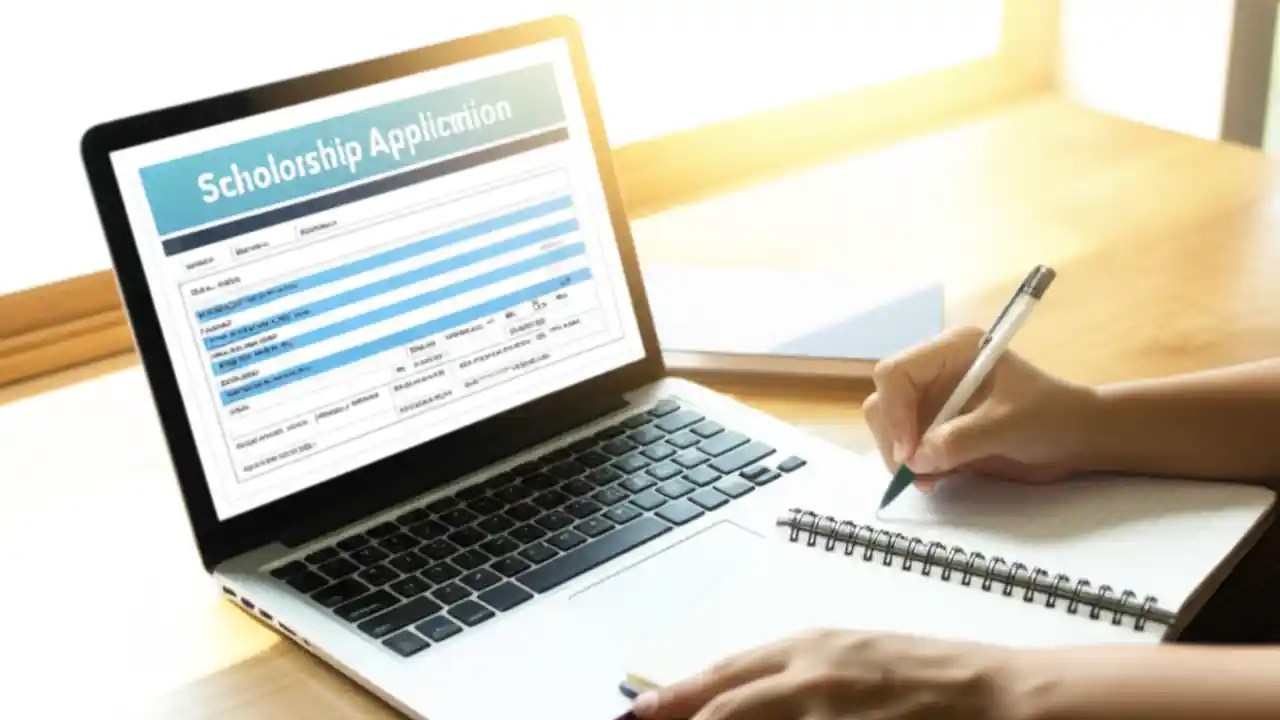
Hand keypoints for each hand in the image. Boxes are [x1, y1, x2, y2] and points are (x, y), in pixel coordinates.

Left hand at [629, 629, 1025, 719]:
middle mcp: (812, 678)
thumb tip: (743, 697)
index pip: (725, 674)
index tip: (641, 711)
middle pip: (725, 708)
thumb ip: (797, 674)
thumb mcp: (852, 656)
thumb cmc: (928, 672)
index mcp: (809, 647)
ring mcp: (832, 715)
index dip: (677, 695)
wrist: (996, 692)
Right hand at [863, 326, 1097, 486]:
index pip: (895, 374)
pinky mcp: (938, 426)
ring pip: (890, 427)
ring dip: (903, 457)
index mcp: (951, 351)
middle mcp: (935, 371)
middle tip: (916, 473)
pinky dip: (915, 466)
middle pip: (885, 401)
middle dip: (895, 439)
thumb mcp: (1009, 425)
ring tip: (932, 478)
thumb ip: (961, 439)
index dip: (895, 412)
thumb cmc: (1051, 417)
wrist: (1076, 437)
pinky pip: (908, 446)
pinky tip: (937, 478)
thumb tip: (916, 459)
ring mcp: (934, 399)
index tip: (910, 453)